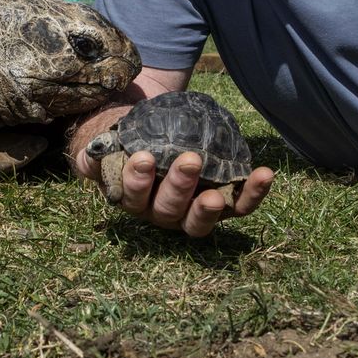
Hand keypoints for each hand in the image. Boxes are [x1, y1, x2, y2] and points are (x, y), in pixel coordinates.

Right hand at [100, 148, 274, 237]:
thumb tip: (92, 155)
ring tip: (217, 193)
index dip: (137, 181)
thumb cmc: (129, 142)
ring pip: (201, 218)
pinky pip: (239, 207)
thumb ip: (96, 155)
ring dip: (210, 205)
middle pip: (170, 209)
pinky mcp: (223, 205)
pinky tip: (265, 173)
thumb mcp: (107, 147)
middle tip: (188, 160)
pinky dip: (253, 193)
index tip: (142, 158)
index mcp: (135, 201)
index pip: (134, 197)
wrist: (155, 139)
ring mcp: (194, 212)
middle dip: (178, 186)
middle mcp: (164, 213)